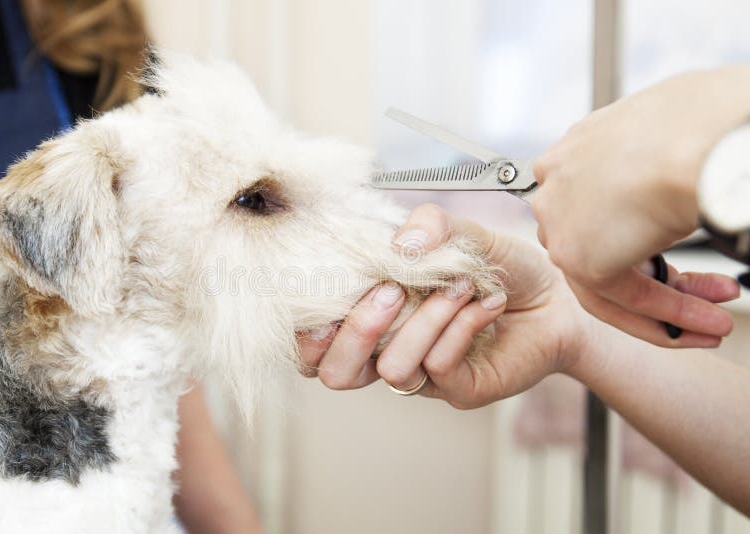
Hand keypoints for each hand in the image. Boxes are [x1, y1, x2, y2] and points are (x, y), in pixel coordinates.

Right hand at [298, 204, 587, 407]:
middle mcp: (391, 349)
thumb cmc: (502, 267)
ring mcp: (424, 375)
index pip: (317, 342)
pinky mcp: (459, 388)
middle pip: (336, 373)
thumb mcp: (462, 233)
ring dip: (424, 319)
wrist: (558, 295)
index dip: (310, 327)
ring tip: (461, 287)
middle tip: (393, 289)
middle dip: (357, 329)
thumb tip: (401, 244)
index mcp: (375, 315)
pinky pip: (438, 366)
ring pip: (391, 368)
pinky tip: (486, 303)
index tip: (327, 288)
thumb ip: (429, 226)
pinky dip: (460, 325)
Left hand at [533, 66, 747, 345]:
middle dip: (659, 279)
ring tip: (713, 324)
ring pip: (608, 281)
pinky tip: (707, 321)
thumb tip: (674, 192)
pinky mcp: (577, 256)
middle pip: (600, 248)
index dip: (639, 239)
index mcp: (576, 151)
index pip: (595, 208)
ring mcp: (560, 220)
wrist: (701, 138)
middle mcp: (558, 184)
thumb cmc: (702, 124)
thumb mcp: (666, 140)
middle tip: (704, 294)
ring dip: (668, 307)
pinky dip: (670, 312)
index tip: (677, 251)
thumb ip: (652, 172)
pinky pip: (627, 295)